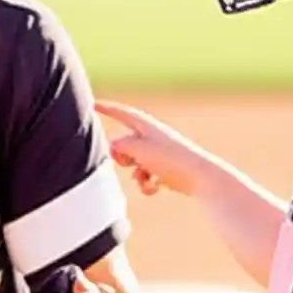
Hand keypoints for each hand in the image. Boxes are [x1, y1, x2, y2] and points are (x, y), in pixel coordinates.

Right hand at [94, 100, 214, 196]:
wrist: (200, 177)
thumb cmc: (170, 159)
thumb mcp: (139, 149)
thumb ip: (121, 146)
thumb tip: (115, 147)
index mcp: (147, 126)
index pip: (122, 113)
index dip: (107, 109)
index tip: (93, 104)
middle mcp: (152, 138)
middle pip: (124, 144)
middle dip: (122, 157)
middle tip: (128, 162)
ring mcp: (159, 155)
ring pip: (134, 164)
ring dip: (136, 174)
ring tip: (146, 177)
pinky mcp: (165, 171)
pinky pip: (146, 177)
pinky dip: (147, 184)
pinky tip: (156, 187)